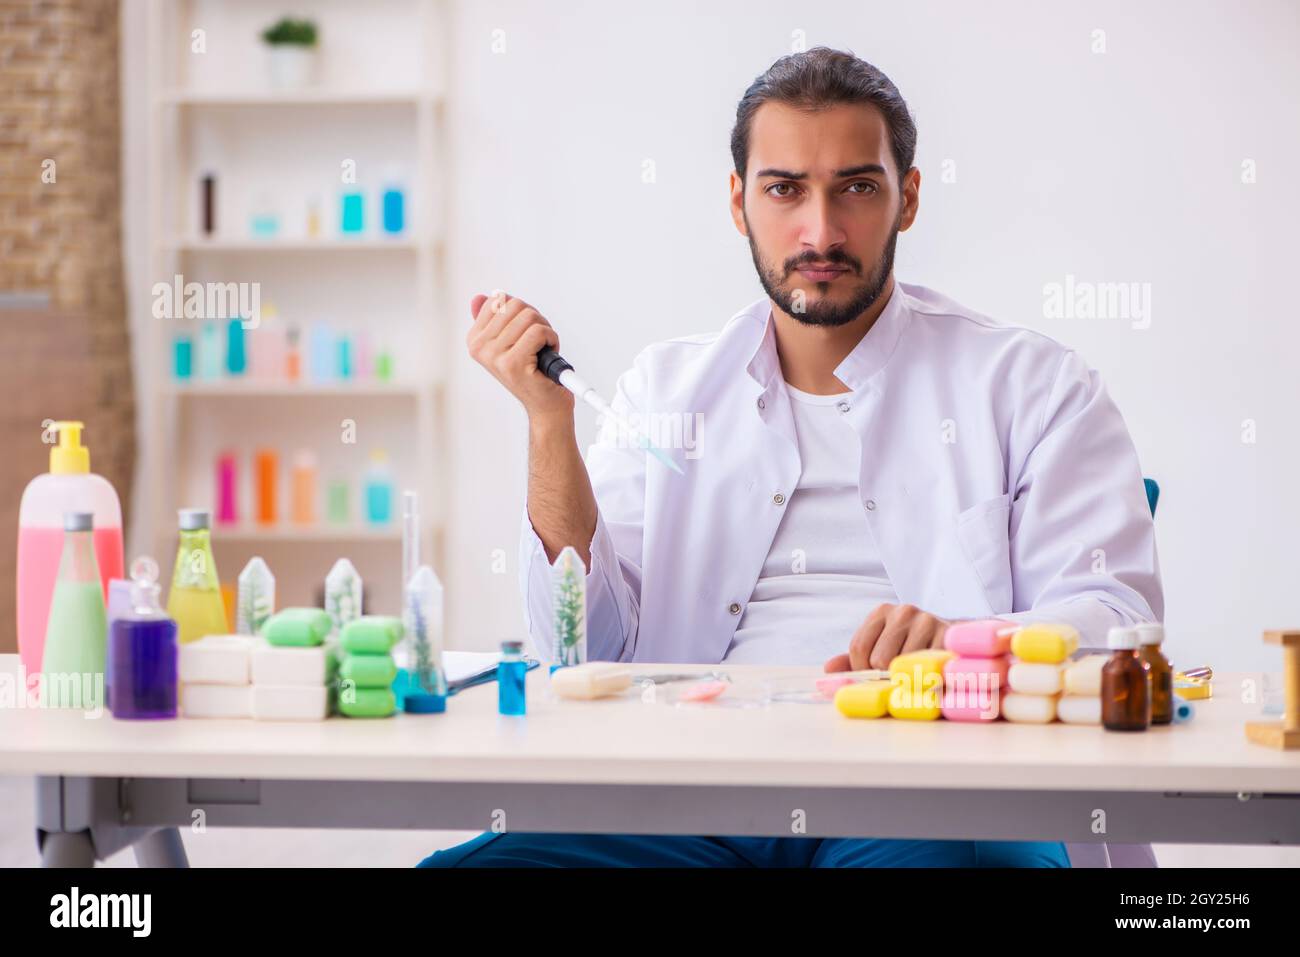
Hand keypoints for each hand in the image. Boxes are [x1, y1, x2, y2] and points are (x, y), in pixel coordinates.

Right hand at [466, 290, 574, 421]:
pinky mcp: (513, 364)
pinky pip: (539, 331)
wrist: (546, 405)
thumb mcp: (511, 339)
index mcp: (475, 340)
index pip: (498, 299)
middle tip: (536, 344)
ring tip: (541, 352)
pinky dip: (552, 340)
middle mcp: (479, 348)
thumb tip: (480, 297)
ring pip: (529, 317)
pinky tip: (548, 356)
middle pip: (515, 305)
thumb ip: (496, 318)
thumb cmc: (533, 372)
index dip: (520, 312)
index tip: (523, 334)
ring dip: (545, 331)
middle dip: (535, 320)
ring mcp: (494, 356)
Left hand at [823, 603, 951, 671]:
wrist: (952, 640)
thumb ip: (852, 659)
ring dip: (906, 679)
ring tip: (915, 674)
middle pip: (879, 659)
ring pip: (903, 666)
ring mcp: (927, 622)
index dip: (861, 671)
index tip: (871, 678)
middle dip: (884, 676)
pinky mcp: (947, 637)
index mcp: (882, 612)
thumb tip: (829, 669)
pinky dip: (926, 679)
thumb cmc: (909, 646)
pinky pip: (927, 669)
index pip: (858, 647)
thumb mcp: (880, 647)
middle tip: (895, 678)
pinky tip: (929, 675)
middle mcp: (904, 612)